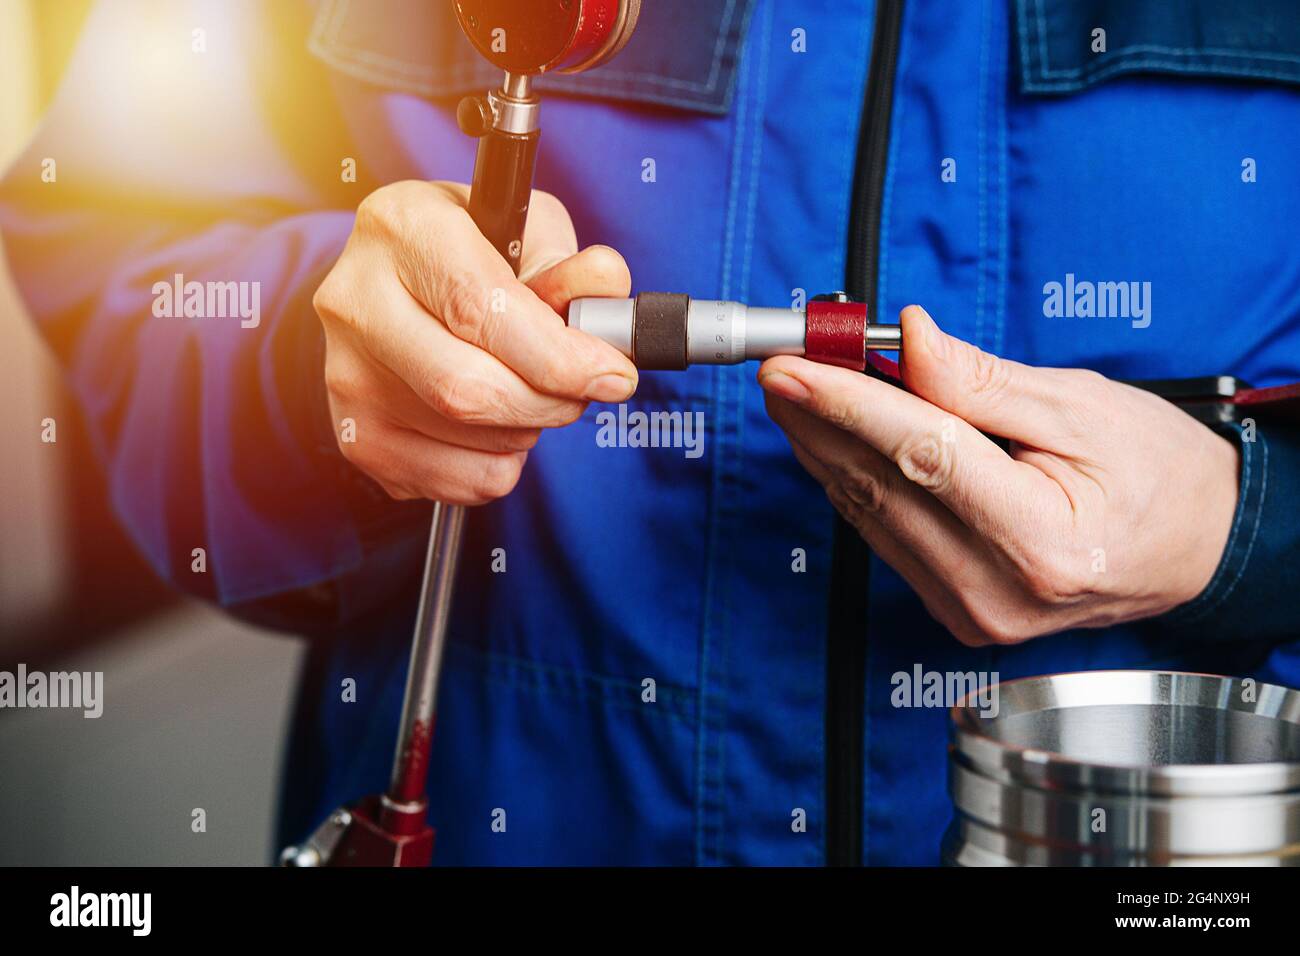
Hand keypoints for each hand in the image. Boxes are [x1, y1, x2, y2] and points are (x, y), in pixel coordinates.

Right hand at [313, 180, 636, 504]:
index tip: (614, 376)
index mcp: (402, 228)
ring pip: (465, 435)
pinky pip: (450, 480)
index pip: (480, 308)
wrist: (398, 286)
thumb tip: (606, 289)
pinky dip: (497, 465)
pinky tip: (496, 426)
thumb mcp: (528, 234)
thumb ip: (573, 267)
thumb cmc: (472, 255)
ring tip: (530, 394)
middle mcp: (356, 300)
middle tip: (583, 392)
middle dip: (550, 402)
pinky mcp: (356, 436)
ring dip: (526, 429)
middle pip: (468, 388)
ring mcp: (346, 375)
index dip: (558, 356)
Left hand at [758, 306, 1239, 645]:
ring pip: (869, 512)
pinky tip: (833, 437)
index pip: (919, 456)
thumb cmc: (1155, 473)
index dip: (846, 403)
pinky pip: (884, 534)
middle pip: (880, 486)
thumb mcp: (1082, 406)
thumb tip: (907, 339)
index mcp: (1040, 540)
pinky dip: (854, 479)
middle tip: (778, 363)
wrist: (1195, 547)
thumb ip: (982, 381)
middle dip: (818, 418)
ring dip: (825, 446)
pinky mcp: (954, 610)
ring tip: (798, 388)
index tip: (793, 364)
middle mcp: (995, 589)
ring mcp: (970, 610)